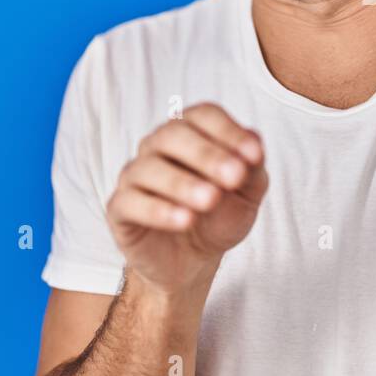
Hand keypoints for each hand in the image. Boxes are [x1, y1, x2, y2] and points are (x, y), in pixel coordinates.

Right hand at [107, 103, 267, 295]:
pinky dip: (158, 210)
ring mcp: (135, 175)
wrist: (193, 259)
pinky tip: (185, 219)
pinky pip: (130, 202)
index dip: (229, 132)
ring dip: (183, 183)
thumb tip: (255, 141)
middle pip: (174, 135)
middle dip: (207, 155)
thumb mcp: (247, 194)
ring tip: (211, 200)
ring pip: (150, 168)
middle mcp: (157, 146)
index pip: (204, 116)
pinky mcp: (120, 208)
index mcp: (191, 132)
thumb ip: (252, 168)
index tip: (255, 156)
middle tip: (234, 177)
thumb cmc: (219, 215)